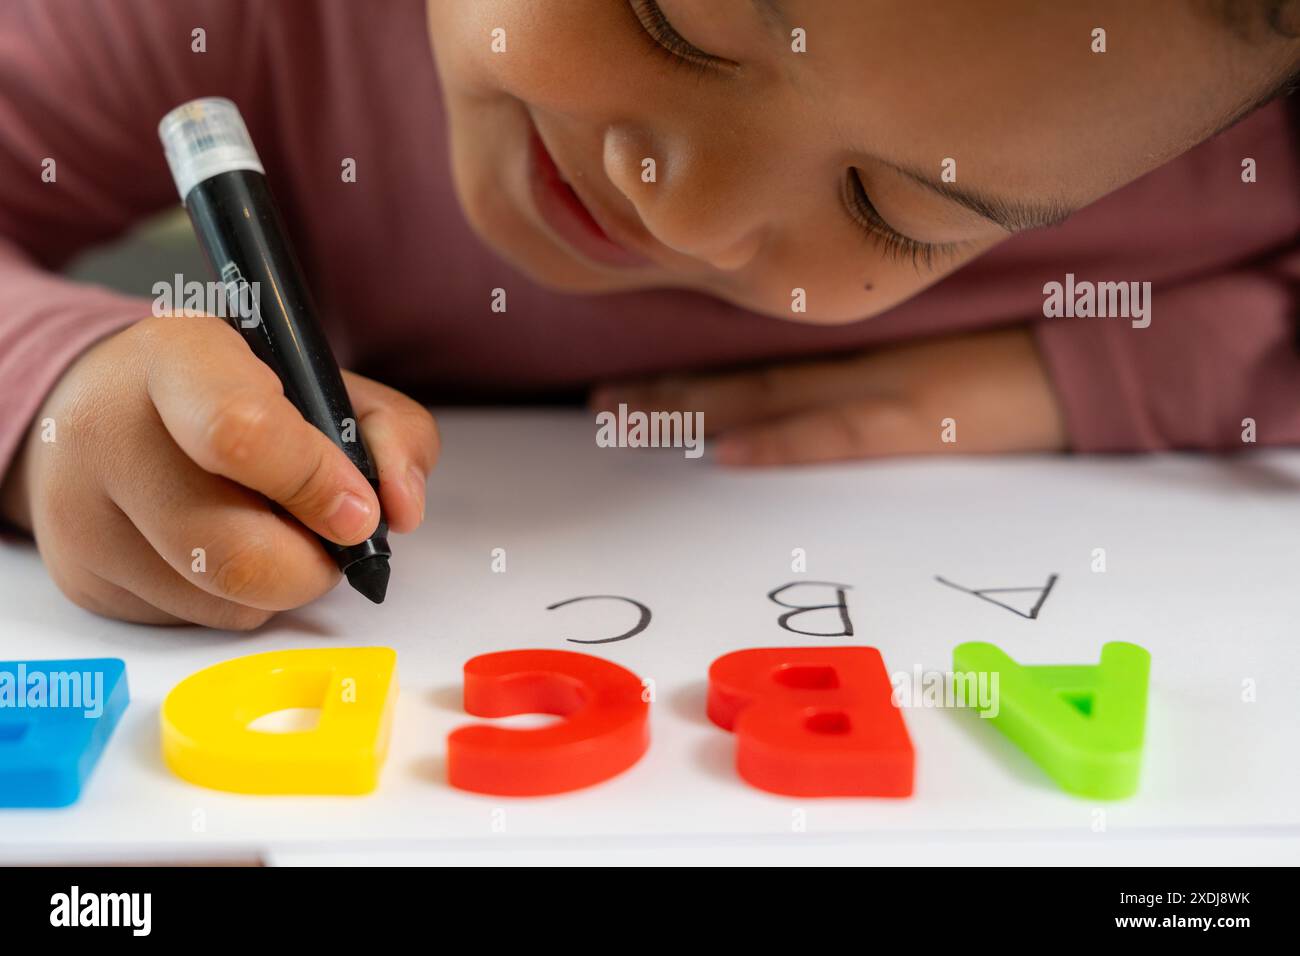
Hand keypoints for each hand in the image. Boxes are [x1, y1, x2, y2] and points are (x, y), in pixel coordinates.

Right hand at [0, 314, 438, 628]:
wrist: (98, 404)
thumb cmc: (226, 389)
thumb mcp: (318, 378)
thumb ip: (386, 431)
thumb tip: (400, 511)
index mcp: (176, 362)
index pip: (241, 434)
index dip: (316, 484)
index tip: (360, 511)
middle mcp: (108, 436)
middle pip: (237, 554)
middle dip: (314, 562)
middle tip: (329, 530)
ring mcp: (83, 517)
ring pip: (228, 602)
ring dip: (280, 582)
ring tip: (266, 523)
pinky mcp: (85, 580)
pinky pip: (198, 621)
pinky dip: (237, 597)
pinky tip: (221, 543)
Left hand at [590, 326, 1066, 464]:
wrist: (1077, 365)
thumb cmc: (998, 377)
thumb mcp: (917, 381)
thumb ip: (855, 397)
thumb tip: (776, 431)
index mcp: (848, 364)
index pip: (749, 372)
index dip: (685, 383)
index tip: (625, 391)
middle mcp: (851, 368)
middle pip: (741, 381)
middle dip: (668, 395)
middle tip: (601, 403)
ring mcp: (881, 389)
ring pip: (771, 398)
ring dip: (699, 410)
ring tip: (634, 418)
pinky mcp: (918, 420)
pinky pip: (837, 432)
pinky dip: (783, 441)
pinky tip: (732, 450)